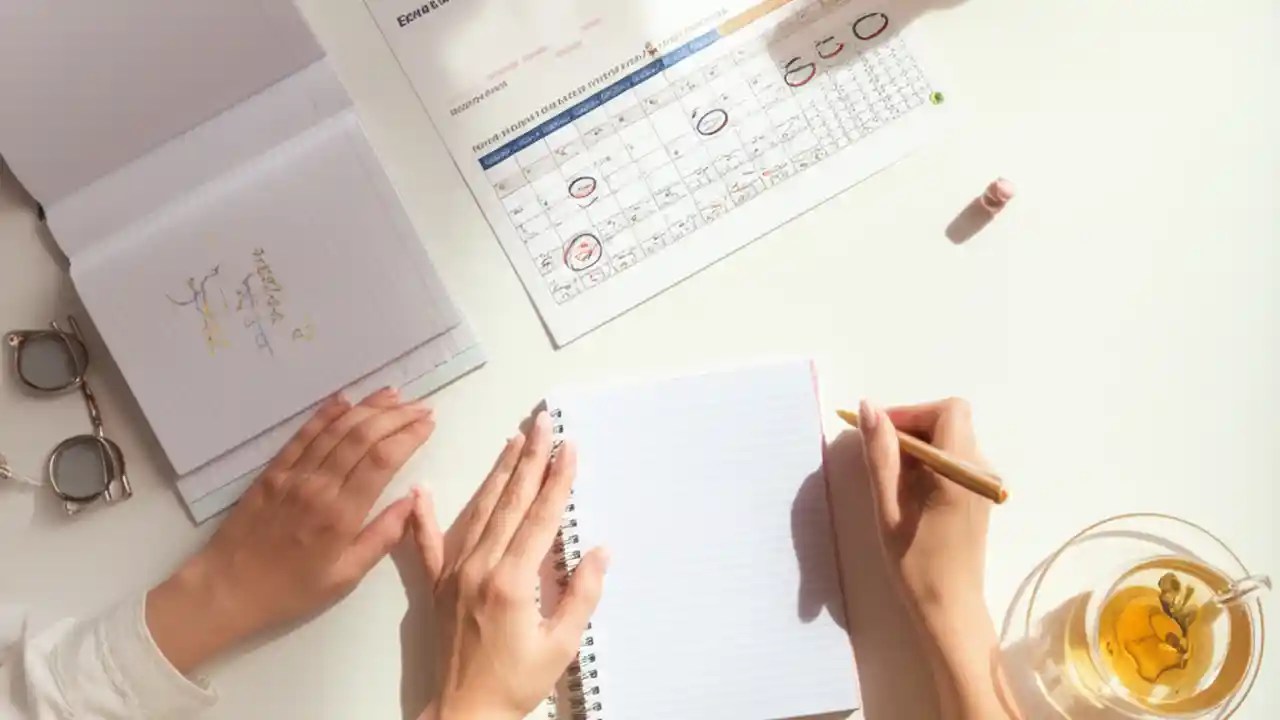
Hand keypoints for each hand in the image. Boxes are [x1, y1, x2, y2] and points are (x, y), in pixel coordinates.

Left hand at [147, 388, 435, 672]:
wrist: (226, 589)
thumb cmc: (290, 590)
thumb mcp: (344, 577)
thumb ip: (382, 537)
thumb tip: (412, 501)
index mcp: (341, 515)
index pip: (383, 460)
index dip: (408, 436)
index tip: (428, 424)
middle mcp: (319, 486)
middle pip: (363, 436)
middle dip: (396, 416)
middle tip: (421, 406)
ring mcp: (293, 475)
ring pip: (336, 429)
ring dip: (368, 408)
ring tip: (394, 395)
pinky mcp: (272, 472)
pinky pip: (303, 435)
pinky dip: (325, 414)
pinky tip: (345, 400)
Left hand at [412, 411, 607, 719]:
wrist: (464, 714)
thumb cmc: (512, 685)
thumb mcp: (560, 645)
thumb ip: (581, 595)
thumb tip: (600, 553)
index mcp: (512, 583)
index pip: (541, 517)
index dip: (557, 480)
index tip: (569, 448)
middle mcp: (480, 570)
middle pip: (511, 503)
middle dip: (531, 460)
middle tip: (543, 424)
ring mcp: (456, 575)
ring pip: (479, 512)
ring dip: (498, 474)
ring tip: (513, 441)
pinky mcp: (439, 587)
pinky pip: (429, 545)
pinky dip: (424, 517)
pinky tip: (423, 489)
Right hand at [858, 398, 989, 619]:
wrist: (950, 608)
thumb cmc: (915, 562)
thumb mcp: (888, 508)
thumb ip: (880, 455)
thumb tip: (869, 409)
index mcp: (960, 470)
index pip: (948, 410)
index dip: (911, 412)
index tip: (880, 432)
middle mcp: (980, 470)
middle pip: (950, 421)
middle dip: (912, 426)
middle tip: (879, 453)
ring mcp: (984, 483)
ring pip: (952, 439)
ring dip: (919, 445)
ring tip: (891, 477)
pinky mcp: (979, 496)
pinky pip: (955, 460)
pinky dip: (929, 461)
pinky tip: (908, 490)